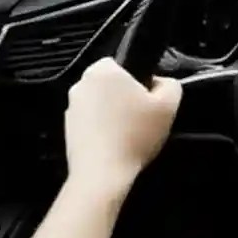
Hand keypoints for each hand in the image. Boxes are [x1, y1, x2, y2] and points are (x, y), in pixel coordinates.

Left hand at [64, 58, 181, 196]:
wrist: (102, 174)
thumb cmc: (134, 136)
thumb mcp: (169, 106)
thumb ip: (171, 84)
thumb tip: (160, 83)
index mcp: (104, 70)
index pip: (125, 63)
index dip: (140, 81)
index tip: (148, 102)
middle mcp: (82, 83)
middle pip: (112, 84)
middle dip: (125, 98)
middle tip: (142, 120)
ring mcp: (71, 106)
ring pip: (101, 104)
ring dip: (113, 114)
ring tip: (128, 136)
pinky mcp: (67, 128)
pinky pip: (91, 122)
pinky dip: (101, 130)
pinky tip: (114, 145)